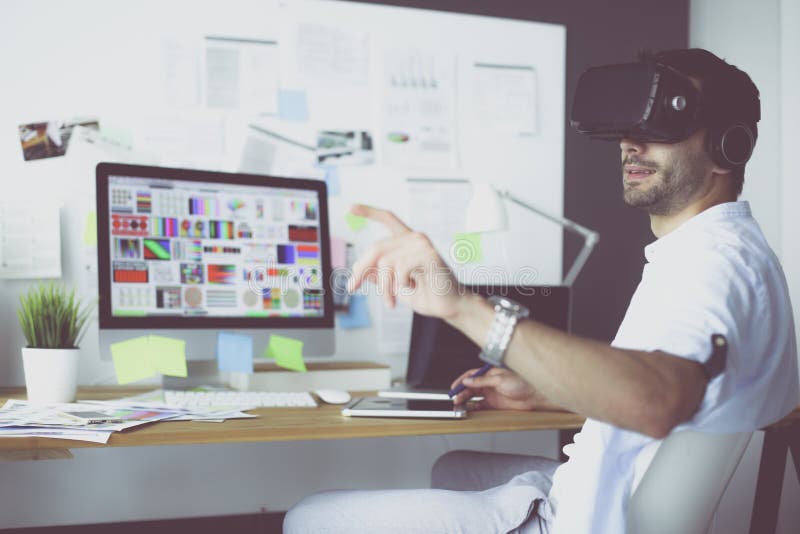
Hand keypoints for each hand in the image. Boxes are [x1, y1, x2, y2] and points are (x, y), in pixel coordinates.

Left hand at [347, 204, 462, 318]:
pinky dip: (401, 284)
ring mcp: (421, 244)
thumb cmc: (426, 294)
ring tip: (392, 300)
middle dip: (360, 270)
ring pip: (385, 263)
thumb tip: (358, 270)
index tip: (351, 208)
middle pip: (376, 248)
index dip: (369, 212)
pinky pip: (400, 268)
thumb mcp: (395, 285)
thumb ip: (378, 275)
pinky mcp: (428, 254)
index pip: (388, 219)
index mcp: (407, 242)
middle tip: (352, 288)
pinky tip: (413, 286)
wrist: (449, 305)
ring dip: (384, 287)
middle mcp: (414, 238)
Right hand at [450, 367, 555, 410]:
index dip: (461, 381)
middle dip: (462, 392)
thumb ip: (482, 380)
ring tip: (460, 405)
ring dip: (466, 400)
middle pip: (470, 387)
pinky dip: (474, 408)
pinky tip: (470, 409)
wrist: (534, 397)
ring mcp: (491, 394)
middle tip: (455, 398)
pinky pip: (480, 406)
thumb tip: (468, 381)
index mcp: (489, 373)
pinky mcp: (494, 404)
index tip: (454, 387)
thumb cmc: (522, 383)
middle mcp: (489, 383)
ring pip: (474, 397)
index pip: (471, 376)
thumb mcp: (500, 379)